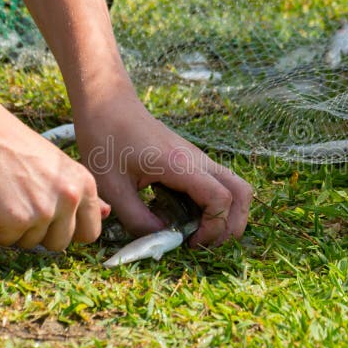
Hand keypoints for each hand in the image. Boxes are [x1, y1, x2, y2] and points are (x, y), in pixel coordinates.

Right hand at [0, 102, 109, 251]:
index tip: (53, 221)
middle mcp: (70, 198)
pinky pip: (8, 241)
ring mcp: (45, 210)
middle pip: (61, 243)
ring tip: (8, 199)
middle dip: (41, 234)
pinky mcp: (17, 219)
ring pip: (33, 244)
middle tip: (24, 208)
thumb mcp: (60, 166)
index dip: (70, 231)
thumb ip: (82, 194)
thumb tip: (108, 213)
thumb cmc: (17, 145)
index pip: (91, 232)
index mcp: (85, 184)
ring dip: (18, 230)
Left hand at [75, 93, 252, 246]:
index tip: (190, 242)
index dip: (214, 227)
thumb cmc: (105, 141)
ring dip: (229, 214)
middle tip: (205, 242)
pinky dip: (216, 204)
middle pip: (242, 192)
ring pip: (236, 186)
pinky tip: (188, 215)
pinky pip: (220, 183)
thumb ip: (137, 219)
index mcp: (180, 164)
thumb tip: (162, 239)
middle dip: (232, 224)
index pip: (221, 199)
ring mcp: (198, 158)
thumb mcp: (112, 187)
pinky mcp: (193, 159)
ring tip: (202, 232)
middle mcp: (197, 159)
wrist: (108, 104)